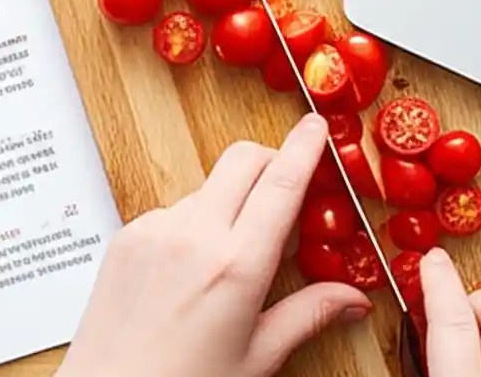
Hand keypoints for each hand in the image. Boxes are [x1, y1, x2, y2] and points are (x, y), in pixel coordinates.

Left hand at [57, 114, 371, 376]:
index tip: (317, 127)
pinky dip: (193, 223)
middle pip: (243, 160)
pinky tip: (192, 267)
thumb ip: (308, 315)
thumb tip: (353, 299)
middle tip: (287, 190)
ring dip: (231, 201)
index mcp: (236, 267)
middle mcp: (193, 237)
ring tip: (233, 254)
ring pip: (208, 186)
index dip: (304, 148)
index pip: (281, 184)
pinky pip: (173, 209)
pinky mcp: (127, 236)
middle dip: (271, 161)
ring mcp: (155, 231)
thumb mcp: (256, 357)